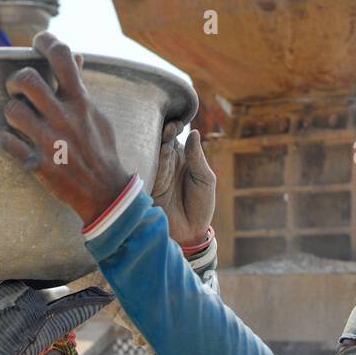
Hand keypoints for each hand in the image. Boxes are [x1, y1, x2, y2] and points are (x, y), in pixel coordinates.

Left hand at [0, 32, 131, 226]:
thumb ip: (82, 88)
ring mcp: (50, 142)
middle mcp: (64, 118)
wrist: (105, 193)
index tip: (38, 43)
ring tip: (16, 119)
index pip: (62, 56)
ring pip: (12, 111)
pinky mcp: (37, 164)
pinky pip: (6, 143)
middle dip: (16, 81)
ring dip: (10, 112)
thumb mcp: (97, 116)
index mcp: (81, 102)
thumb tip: (77, 57)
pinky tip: (7, 140)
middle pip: (28, 79)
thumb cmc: (101, 151)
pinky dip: (2, 139)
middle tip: (17, 90)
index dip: (46, 41)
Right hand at [151, 121, 215, 245]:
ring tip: (166, 136)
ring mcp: (157, 176)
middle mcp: (167, 164)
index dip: (175, 129)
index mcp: (181, 158)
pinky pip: (151, 173)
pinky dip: (155, 163)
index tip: (178, 123)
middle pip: (163, 143)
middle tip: (170, 126)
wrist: (192, 232)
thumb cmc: (201, 204)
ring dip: (160, 146)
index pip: (175, 139)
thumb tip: (194, 132)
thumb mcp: (205, 179)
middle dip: (166, 134)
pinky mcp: (150, 188)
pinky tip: (158, 154)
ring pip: (155, 156)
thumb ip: (197, 157)